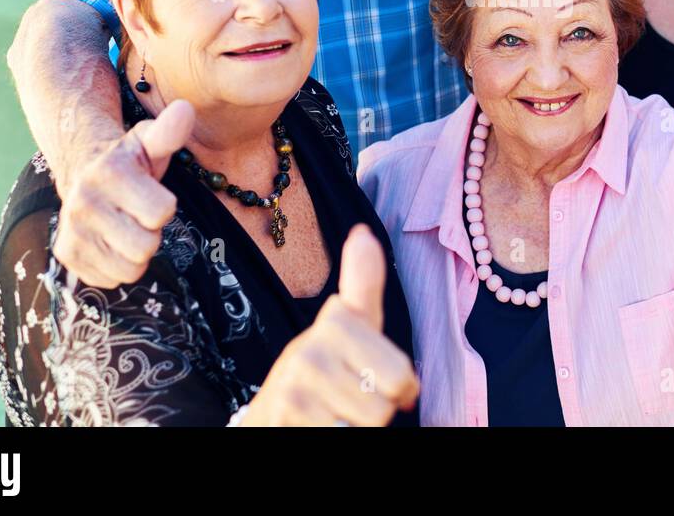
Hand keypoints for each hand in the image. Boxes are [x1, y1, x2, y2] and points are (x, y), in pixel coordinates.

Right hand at [51, 100, 192, 287]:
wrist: (82, 171)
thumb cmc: (129, 160)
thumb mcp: (148, 142)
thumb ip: (169, 132)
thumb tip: (186, 109)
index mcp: (109, 173)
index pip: (162, 212)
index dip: (164, 206)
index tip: (152, 194)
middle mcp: (82, 203)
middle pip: (145, 247)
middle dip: (150, 232)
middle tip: (138, 214)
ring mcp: (71, 232)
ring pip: (129, 269)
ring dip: (135, 253)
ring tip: (125, 227)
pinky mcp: (66, 255)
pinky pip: (111, 279)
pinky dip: (116, 265)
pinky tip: (110, 240)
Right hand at [241, 225, 419, 425]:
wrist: (271, 411)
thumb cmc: (326, 366)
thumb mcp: (351, 323)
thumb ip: (363, 282)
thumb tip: (363, 233)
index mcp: (336, 322)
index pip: (401, 378)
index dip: (402, 389)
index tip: (384, 381)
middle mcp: (309, 351)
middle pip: (383, 409)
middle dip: (374, 411)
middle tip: (351, 398)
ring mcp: (293, 390)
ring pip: (363, 428)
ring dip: (353, 427)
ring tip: (334, 411)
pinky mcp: (281, 423)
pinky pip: (338, 439)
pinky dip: (332, 438)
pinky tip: (318, 425)